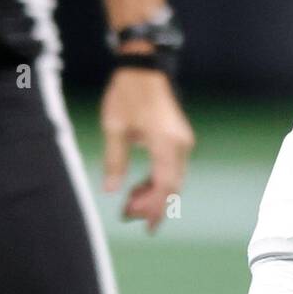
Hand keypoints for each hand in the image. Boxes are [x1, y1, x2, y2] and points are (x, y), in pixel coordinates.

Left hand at [100, 68, 194, 232]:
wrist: (144, 66)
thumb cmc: (127, 94)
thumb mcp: (114, 127)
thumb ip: (115, 160)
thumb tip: (111, 190)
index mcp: (165, 142)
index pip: (165, 185)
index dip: (156, 209)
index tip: (144, 227)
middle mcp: (180, 143)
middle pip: (173, 185)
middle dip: (152, 205)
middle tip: (126, 214)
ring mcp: (182, 139)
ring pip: (174, 178)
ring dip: (155, 193)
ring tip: (129, 201)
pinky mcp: (178, 137)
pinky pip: (173, 166)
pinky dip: (159, 180)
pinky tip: (140, 185)